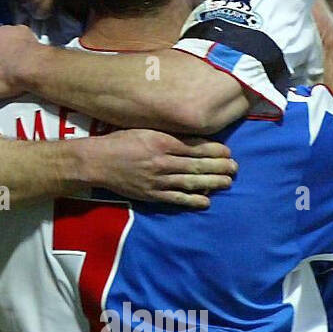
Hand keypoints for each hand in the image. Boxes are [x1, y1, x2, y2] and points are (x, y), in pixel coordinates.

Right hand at [80, 130, 236, 209]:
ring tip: (228, 182)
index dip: (215, 150)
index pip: (195, 147)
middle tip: (235, 168)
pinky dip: (193, 200)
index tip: (228, 152)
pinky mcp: (151, 194)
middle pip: (198, 165)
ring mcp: (157, 180)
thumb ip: (167, 135)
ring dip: (212, 182)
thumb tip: (192, 139)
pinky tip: (206, 201)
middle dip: (219, 167)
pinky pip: (176, 199)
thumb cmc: (120, 142)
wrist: (97, 162)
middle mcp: (162, 161)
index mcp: (162, 142)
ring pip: (191, 182)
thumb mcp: (145, 130)